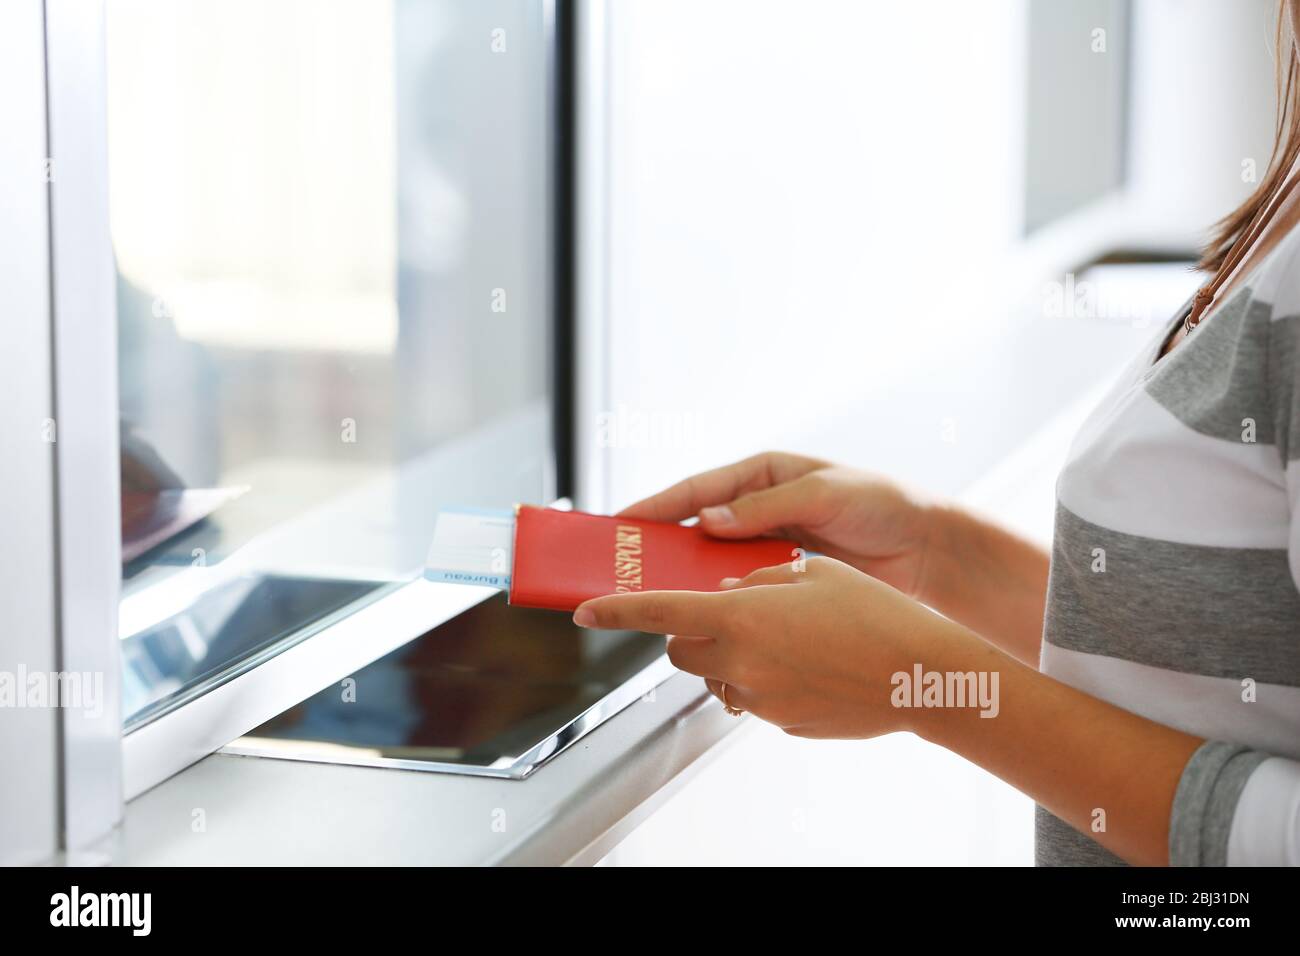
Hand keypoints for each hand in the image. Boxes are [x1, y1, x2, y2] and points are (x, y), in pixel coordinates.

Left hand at [573, 556, 966, 738]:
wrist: (921, 674)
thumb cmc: (874, 613)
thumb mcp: (811, 573)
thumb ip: (759, 578)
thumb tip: (732, 590)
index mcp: (741, 614)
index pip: (658, 612)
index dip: (615, 612)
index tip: (583, 612)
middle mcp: (740, 661)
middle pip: (680, 650)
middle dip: (688, 631)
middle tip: (725, 612)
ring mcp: (760, 699)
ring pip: (716, 676)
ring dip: (728, 656)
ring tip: (783, 638)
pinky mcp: (782, 722)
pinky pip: (754, 696)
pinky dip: (764, 678)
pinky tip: (808, 665)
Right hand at [618, 451, 936, 600]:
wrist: (927, 548)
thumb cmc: (881, 505)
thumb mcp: (822, 495)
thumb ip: (764, 507)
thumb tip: (708, 520)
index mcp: (764, 473)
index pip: (699, 489)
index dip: (657, 505)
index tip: (622, 521)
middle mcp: (761, 505)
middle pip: (698, 525)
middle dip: (662, 543)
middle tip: (625, 565)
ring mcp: (772, 539)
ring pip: (715, 557)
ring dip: (688, 574)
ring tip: (654, 593)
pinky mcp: (785, 570)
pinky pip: (741, 580)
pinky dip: (721, 593)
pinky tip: (704, 611)